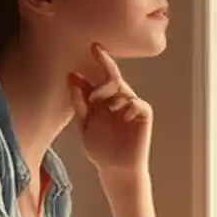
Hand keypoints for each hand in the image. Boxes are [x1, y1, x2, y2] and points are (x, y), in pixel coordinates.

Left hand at [68, 43, 152, 178]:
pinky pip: (137, 104)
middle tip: (94, 92)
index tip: (93, 47)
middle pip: (113, 79)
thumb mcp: (83, 125)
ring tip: (104, 108)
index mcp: (103, 99)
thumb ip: (79, 102)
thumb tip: (73, 78)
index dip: (100, 61)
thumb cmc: (100, 148)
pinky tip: (121, 114)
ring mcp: (132, 107)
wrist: (116, 169)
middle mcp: (118, 99)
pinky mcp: (144, 116)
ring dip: (111, 95)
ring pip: (123, 90)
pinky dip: (129, 106)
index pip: (102, 77)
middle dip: (104, 79)